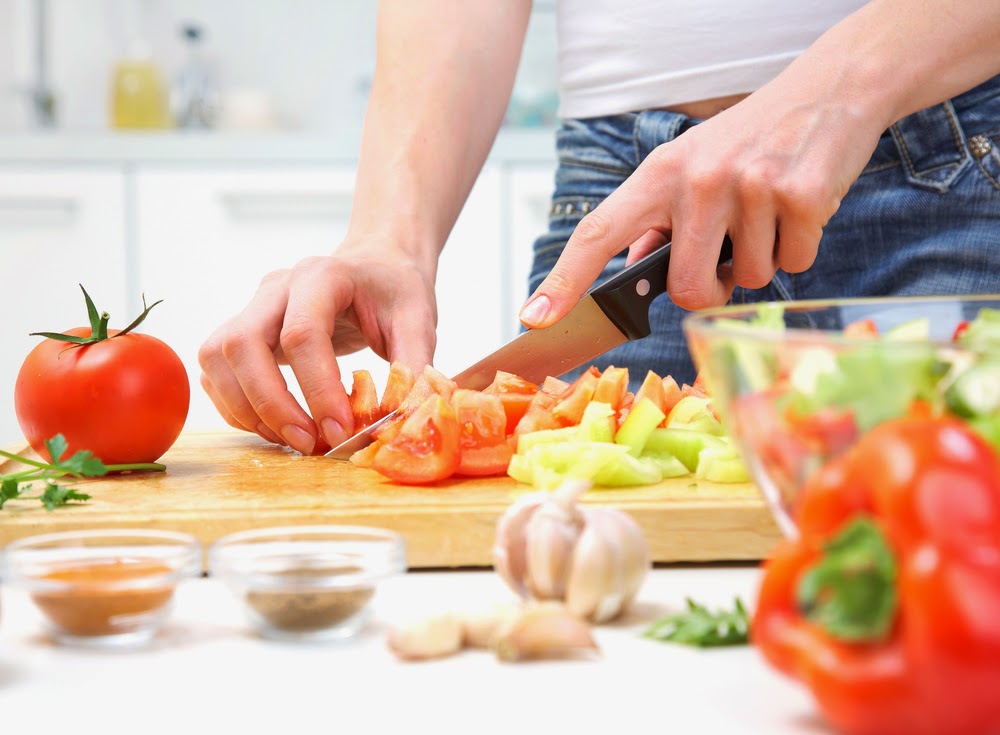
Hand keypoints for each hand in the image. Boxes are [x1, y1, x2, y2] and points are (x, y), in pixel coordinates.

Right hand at [198, 244, 437, 453]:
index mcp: (322, 276)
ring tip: (291, 439)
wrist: (374, 265)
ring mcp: (253, 307)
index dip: (317, 389)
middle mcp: (277, 288)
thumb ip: (414, 365)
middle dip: (270, 405)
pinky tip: (273, 427)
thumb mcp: (418, 319)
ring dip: (246, 409)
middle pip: (242, 344)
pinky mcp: (243, 331)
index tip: (341, 431)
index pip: (302, 334)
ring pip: (217, 358)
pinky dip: (236, 407)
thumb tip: (403, 419)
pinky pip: (216, 372)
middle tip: (309, 443)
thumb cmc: (394, 289)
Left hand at [518, 79, 885, 326]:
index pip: (598, 232)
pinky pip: (792, 264)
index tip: (535, 318)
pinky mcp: (800, 196)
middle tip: (726, 257)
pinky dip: (797, 249)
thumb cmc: (750, 138)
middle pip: (687, 289)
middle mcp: (697, 179)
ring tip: (767, 213)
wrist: (830, 90)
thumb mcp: (690, 165)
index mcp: (659, 174)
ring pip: (748, 280)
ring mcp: (749, 187)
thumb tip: (634, 265)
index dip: (563, 281)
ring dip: (760, 262)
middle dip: (709, 289)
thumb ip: (658, 219)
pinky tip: (797, 208)